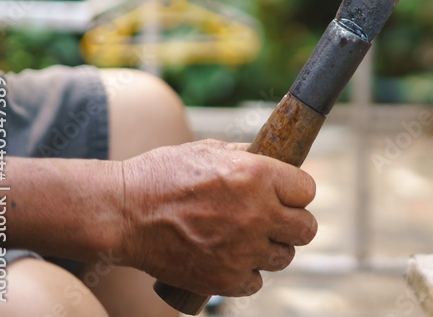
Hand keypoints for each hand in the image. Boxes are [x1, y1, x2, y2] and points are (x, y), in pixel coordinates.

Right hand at [117, 139, 316, 295]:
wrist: (124, 212)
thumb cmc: (164, 175)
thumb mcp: (211, 150)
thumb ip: (248, 156)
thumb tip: (276, 159)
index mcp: (258, 176)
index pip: (308, 190)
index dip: (297, 192)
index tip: (287, 194)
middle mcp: (258, 214)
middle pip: (306, 228)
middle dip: (295, 223)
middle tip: (278, 220)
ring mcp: (243, 250)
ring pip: (284, 257)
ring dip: (271, 249)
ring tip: (249, 239)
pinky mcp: (224, 279)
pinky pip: (256, 282)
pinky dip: (247, 274)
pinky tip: (233, 259)